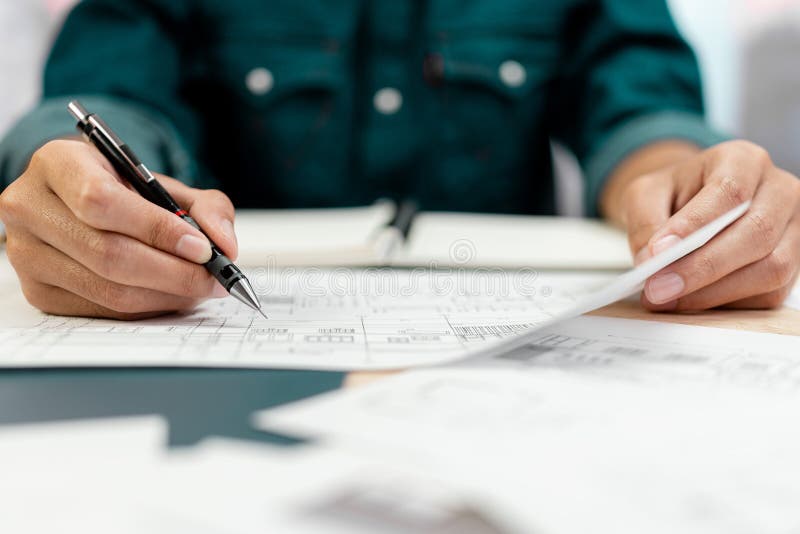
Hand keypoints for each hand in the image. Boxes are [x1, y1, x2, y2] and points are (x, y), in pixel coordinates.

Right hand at [0, 139, 237, 318]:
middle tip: (213, 279)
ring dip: (166, 295)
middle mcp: (30, 207)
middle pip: (108, 254)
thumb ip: (206, 206)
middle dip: (174, 272)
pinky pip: (103, 310)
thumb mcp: (165, 184)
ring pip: (108, 289)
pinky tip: (171, 296)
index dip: (157, 229)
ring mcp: (26, 253)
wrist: (78, 202)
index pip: (103, 201)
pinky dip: (148, 307)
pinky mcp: (37, 291)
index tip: (202, 248)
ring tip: (199, 288)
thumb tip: (224, 244)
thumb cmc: (123, 191)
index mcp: (57, 163)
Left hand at [622, 140, 799, 310]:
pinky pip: (769, 293)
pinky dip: (727, 303)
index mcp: (743, 160)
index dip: (695, 224)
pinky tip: (691, 301)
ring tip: (668, 299)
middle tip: (658, 288)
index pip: (729, 191)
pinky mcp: (793, 264)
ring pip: (770, 268)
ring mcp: (794, 228)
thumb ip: (646, 224)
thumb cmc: (672, 196)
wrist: (688, 205)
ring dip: (714, 292)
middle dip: (703, 268)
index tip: (660, 252)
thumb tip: (654, 260)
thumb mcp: (645, 196)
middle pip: (756, 232)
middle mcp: (779, 190)